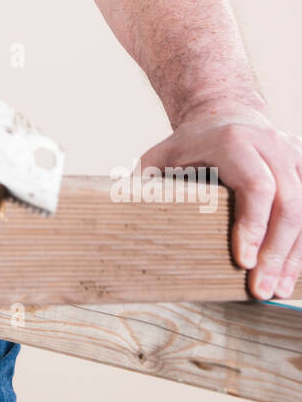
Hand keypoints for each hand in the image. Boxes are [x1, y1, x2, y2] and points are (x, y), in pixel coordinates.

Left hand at [137, 104, 301, 299]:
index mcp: (234, 142)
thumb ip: (144, 183)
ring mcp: (293, 155)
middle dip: (276, 251)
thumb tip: (118, 212)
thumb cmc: (190, 143)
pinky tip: (291, 272)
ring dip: (294, 255)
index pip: (256, 186)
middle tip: (261, 289)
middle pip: (289, 202)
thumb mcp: (162, 156)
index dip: (253, 226)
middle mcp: (270, 146)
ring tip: (278, 289)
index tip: (243, 261)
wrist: (224, 112)